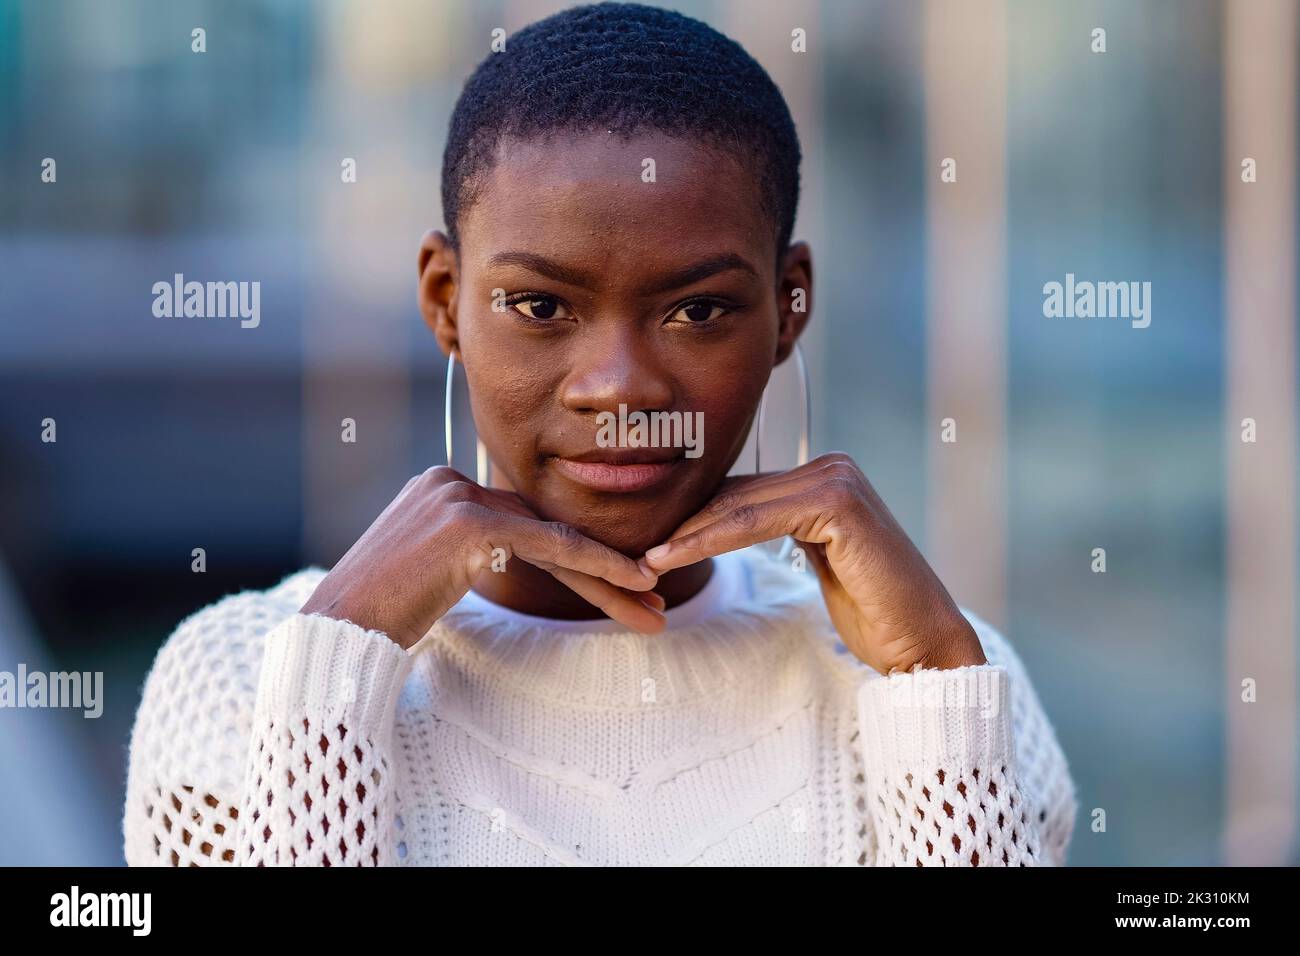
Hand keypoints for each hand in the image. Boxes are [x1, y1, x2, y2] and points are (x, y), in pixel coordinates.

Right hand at [301, 466, 663, 648]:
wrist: (338, 632)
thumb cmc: (381, 615)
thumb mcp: (433, 574)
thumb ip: (473, 553)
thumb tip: (512, 557)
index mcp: (443, 487)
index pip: (527, 522)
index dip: (579, 556)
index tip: (623, 586)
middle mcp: (451, 481)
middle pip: (546, 527)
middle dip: (602, 567)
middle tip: (652, 598)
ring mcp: (458, 496)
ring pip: (554, 537)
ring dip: (609, 575)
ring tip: (654, 606)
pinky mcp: (467, 521)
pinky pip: (547, 545)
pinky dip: (593, 563)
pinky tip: (631, 583)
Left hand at [641, 453, 986, 674]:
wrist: (922, 642)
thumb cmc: (873, 610)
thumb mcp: (818, 561)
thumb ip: (782, 529)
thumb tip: (724, 521)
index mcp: (825, 477)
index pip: (742, 493)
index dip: (693, 520)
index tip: (648, 545)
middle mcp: (832, 468)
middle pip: (736, 495)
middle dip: (682, 524)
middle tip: (633, 550)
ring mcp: (837, 480)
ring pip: (739, 506)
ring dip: (686, 534)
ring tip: (645, 559)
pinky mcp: (837, 503)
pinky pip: (755, 519)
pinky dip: (711, 539)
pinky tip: (675, 557)